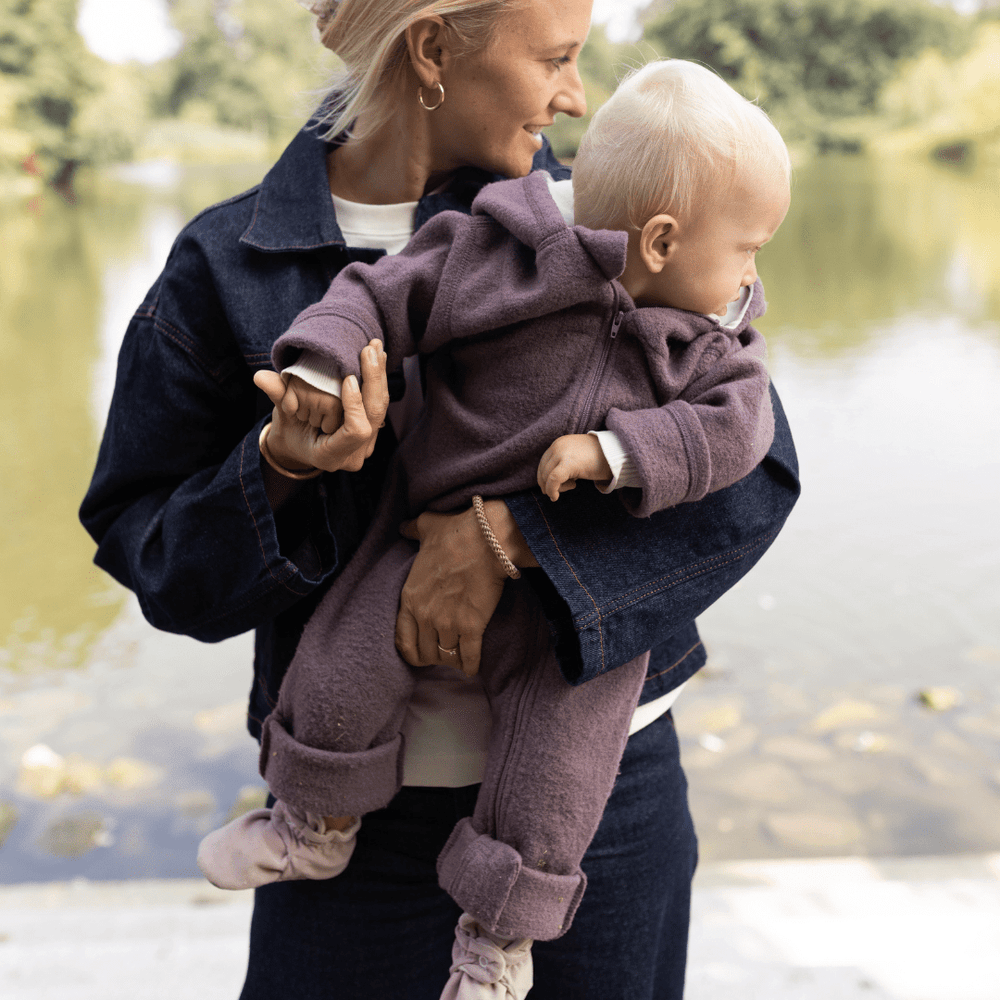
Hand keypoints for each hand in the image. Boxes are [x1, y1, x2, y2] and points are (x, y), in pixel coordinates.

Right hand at [254, 339, 387, 473]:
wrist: (299, 447)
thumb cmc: (288, 431)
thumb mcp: (281, 415)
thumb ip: (276, 395)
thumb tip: (259, 377)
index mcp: (331, 456)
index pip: (355, 431)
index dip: (354, 405)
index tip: (347, 378)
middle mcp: (354, 455)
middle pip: (374, 416)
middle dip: (373, 380)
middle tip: (369, 349)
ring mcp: (366, 445)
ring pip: (380, 408)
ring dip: (379, 375)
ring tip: (375, 346)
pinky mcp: (372, 430)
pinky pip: (379, 404)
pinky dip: (379, 380)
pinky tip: (377, 357)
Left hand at [394, 500, 536, 675]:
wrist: (485, 539)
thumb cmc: (455, 533)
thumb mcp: (426, 527)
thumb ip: (412, 530)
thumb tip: (404, 526)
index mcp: (410, 597)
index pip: (402, 639)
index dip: (411, 651)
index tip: (419, 652)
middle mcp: (426, 615)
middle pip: (425, 652)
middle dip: (433, 657)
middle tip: (441, 655)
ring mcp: (448, 623)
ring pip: (446, 656)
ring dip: (451, 660)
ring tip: (457, 660)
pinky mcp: (472, 626)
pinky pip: (468, 656)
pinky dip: (470, 665)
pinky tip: (472, 669)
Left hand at [537, 434, 611, 500]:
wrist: (616, 454)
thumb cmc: (600, 458)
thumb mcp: (577, 457)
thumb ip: (563, 463)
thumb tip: (548, 481)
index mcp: (559, 443)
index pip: (543, 462)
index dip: (543, 478)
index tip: (548, 489)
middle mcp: (558, 446)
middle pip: (543, 470)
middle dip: (547, 485)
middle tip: (555, 494)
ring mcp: (562, 453)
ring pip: (547, 476)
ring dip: (554, 488)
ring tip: (572, 486)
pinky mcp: (568, 463)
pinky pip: (553, 480)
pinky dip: (552, 490)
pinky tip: (555, 497)